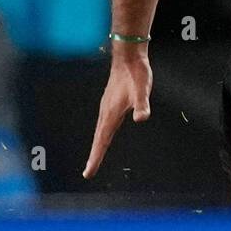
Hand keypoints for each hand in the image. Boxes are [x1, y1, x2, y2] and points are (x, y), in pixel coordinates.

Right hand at [83, 46, 151, 178]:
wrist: (128, 57)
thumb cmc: (136, 74)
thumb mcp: (143, 90)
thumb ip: (142, 104)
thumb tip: (141, 118)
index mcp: (111, 114)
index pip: (102, 141)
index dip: (96, 157)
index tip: (88, 172)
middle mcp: (106, 113)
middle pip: (99, 139)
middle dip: (94, 157)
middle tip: (88, 172)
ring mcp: (107, 108)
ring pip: (100, 132)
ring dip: (97, 146)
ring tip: (94, 160)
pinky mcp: (110, 104)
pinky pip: (103, 124)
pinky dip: (102, 136)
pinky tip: (104, 137)